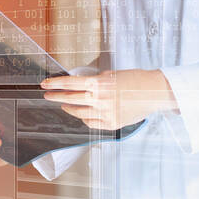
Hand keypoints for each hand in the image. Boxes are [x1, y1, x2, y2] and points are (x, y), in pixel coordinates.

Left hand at [40, 69, 173, 130]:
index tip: (45, 84)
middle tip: (48, 95)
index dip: (55, 84)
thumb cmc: (134, 80)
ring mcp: (105, 113)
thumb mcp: (111, 74)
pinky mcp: (111, 124)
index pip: (70, 83)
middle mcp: (100, 99)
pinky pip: (91, 123)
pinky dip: (84, 118)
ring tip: (64, 104)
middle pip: (71, 99)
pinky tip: (82, 115)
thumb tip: (78, 83)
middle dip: (56, 97)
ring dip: (69, 108)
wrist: (154, 92)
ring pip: (79, 113)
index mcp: (99, 84)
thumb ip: (94, 80)